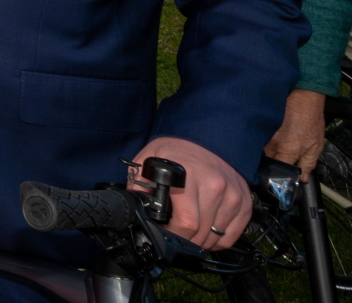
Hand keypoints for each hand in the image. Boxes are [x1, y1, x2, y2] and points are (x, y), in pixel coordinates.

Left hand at [129, 137, 249, 250]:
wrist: (206, 137)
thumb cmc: (176, 150)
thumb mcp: (149, 158)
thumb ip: (139, 182)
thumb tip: (134, 205)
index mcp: (188, 176)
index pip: (187, 221)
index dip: (174, 235)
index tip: (165, 235)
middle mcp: (214, 186)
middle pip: (202, 232)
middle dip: (186, 240)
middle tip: (176, 235)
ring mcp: (233, 194)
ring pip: (217, 236)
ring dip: (202, 242)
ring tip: (190, 234)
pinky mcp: (244, 201)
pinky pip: (233, 234)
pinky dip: (219, 240)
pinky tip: (207, 233)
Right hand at [265, 89, 327, 179]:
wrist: (300, 97)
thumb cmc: (309, 118)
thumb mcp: (316, 144)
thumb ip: (309, 163)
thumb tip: (303, 178)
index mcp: (286, 151)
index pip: (278, 172)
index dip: (279, 177)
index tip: (280, 179)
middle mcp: (271, 144)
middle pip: (265, 162)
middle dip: (268, 166)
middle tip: (274, 165)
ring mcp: (263, 133)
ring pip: (258, 150)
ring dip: (261, 154)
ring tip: (266, 152)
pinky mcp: (258, 125)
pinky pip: (255, 138)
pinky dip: (257, 141)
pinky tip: (262, 139)